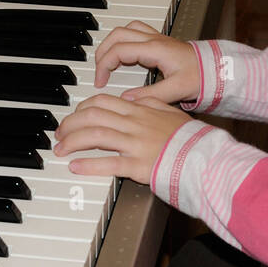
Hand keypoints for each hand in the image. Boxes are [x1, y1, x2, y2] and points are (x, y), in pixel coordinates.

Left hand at [54, 93, 191, 184]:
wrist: (207, 157)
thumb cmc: (191, 139)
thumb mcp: (170, 112)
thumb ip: (151, 104)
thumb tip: (135, 99)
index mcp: (140, 110)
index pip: (102, 102)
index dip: (82, 108)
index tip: (74, 116)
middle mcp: (134, 124)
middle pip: (93, 117)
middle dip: (70, 124)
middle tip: (60, 134)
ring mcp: (136, 144)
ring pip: (96, 136)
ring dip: (73, 142)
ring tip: (60, 149)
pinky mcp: (139, 165)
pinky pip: (109, 163)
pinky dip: (89, 165)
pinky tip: (76, 166)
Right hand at [92, 20, 200, 105]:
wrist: (218, 68)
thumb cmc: (202, 76)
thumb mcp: (177, 90)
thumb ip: (150, 96)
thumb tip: (126, 99)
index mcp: (155, 49)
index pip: (118, 50)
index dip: (103, 65)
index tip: (100, 81)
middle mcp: (154, 39)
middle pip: (117, 34)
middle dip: (103, 52)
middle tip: (99, 71)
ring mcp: (157, 38)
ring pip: (125, 30)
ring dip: (112, 43)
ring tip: (107, 61)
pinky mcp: (160, 42)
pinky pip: (135, 33)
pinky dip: (123, 41)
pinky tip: (124, 55)